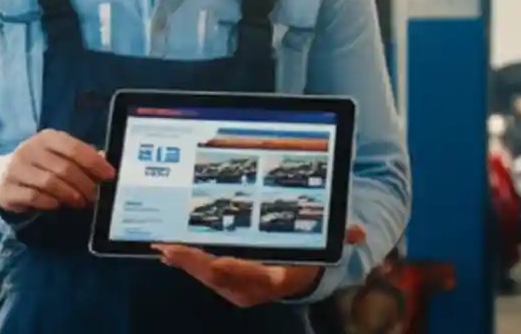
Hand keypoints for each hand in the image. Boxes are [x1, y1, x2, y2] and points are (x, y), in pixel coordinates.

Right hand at [0, 129, 115, 214]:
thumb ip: (82, 157)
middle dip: (84, 184)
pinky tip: (58, 204)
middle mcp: (30, 149)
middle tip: (95, 195)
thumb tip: (105, 161)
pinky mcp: (7, 188)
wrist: (3, 174)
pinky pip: (34, 197)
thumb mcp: (60, 155)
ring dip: (69, 195)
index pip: (74, 148)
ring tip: (80, 202)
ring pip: (49, 183)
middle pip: (64, 168)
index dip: (94, 163)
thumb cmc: (41, 164)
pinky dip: (50, 202)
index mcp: (47, 138)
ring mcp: (16, 168)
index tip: (110, 175)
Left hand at [153, 225, 365, 307]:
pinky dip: (187, 264)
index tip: (202, 256)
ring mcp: (237, 289)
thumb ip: (339, 237)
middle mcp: (252, 288)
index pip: (245, 274)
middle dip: (190, 262)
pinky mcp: (226, 285)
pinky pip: (205, 275)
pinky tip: (171, 254)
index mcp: (275, 278)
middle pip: (217, 276)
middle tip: (167, 247)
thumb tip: (357, 232)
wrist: (299, 278)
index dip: (222, 266)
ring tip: (163, 247)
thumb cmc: (307, 257)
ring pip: (206, 277)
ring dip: (184, 263)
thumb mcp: (324, 246)